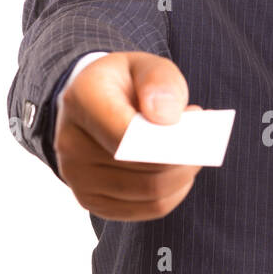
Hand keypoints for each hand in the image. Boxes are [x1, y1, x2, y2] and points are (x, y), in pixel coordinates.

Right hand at [54, 51, 202, 220]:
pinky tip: (179, 171)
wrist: (91, 106)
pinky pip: (149, 208)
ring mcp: (77, 178)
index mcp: (80, 100)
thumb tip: (166, 118)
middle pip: (144, 170)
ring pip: (151, 194)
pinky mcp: (91, 201)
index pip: (127, 136)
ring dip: (183, 176)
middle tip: (202, 139)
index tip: (195, 119)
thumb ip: (159, 80)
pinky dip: (174, 192)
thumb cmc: (125, 85)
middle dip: (184, 158)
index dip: (168, 139)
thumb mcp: (144, 65)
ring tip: (193, 152)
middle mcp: (70, 143)